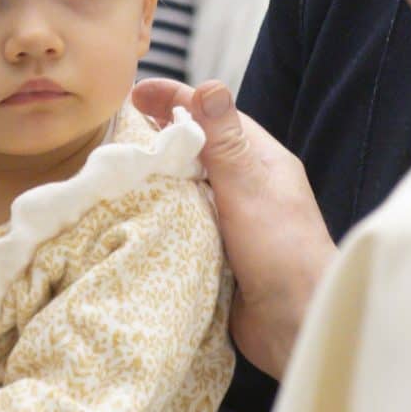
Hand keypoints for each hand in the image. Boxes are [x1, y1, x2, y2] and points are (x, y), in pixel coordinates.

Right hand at [129, 78, 334, 376]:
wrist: (295, 326)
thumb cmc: (281, 252)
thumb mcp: (248, 188)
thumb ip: (225, 142)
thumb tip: (209, 85)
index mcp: (262, 162)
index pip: (215, 117)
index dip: (177, 100)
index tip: (135, 92)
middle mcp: (249, 187)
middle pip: (199, 150)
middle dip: (161, 136)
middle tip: (116, 130)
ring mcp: (234, 221)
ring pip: (189, 188)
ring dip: (158, 178)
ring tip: (115, 170)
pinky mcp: (219, 254)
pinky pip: (185, 225)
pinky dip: (162, 216)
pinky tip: (134, 215)